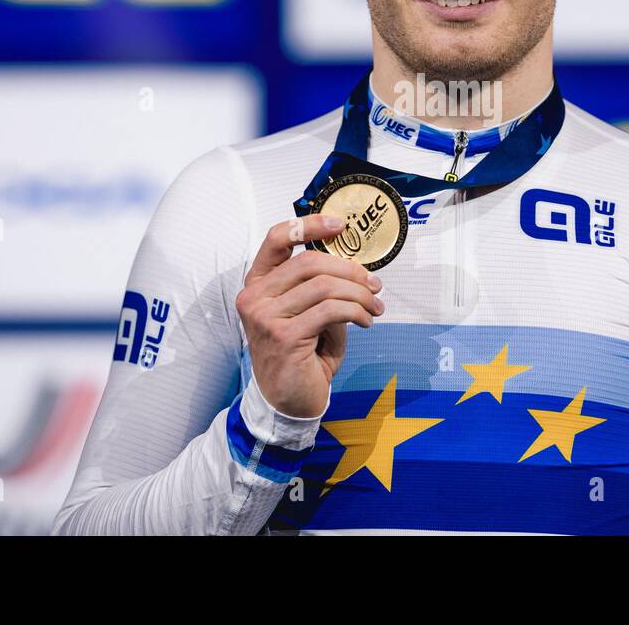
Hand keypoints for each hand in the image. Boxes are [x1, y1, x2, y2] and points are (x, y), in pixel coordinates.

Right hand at [234, 214, 384, 418]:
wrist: (289, 402)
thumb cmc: (301, 355)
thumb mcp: (308, 312)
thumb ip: (321, 287)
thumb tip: (359, 271)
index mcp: (258, 284)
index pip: (277, 239)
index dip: (310, 225)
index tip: (340, 225)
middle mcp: (254, 297)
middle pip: (310, 262)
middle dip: (350, 270)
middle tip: (374, 285)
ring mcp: (265, 316)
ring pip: (324, 286)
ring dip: (359, 294)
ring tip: (374, 307)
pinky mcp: (284, 336)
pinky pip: (331, 310)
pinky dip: (356, 312)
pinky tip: (366, 322)